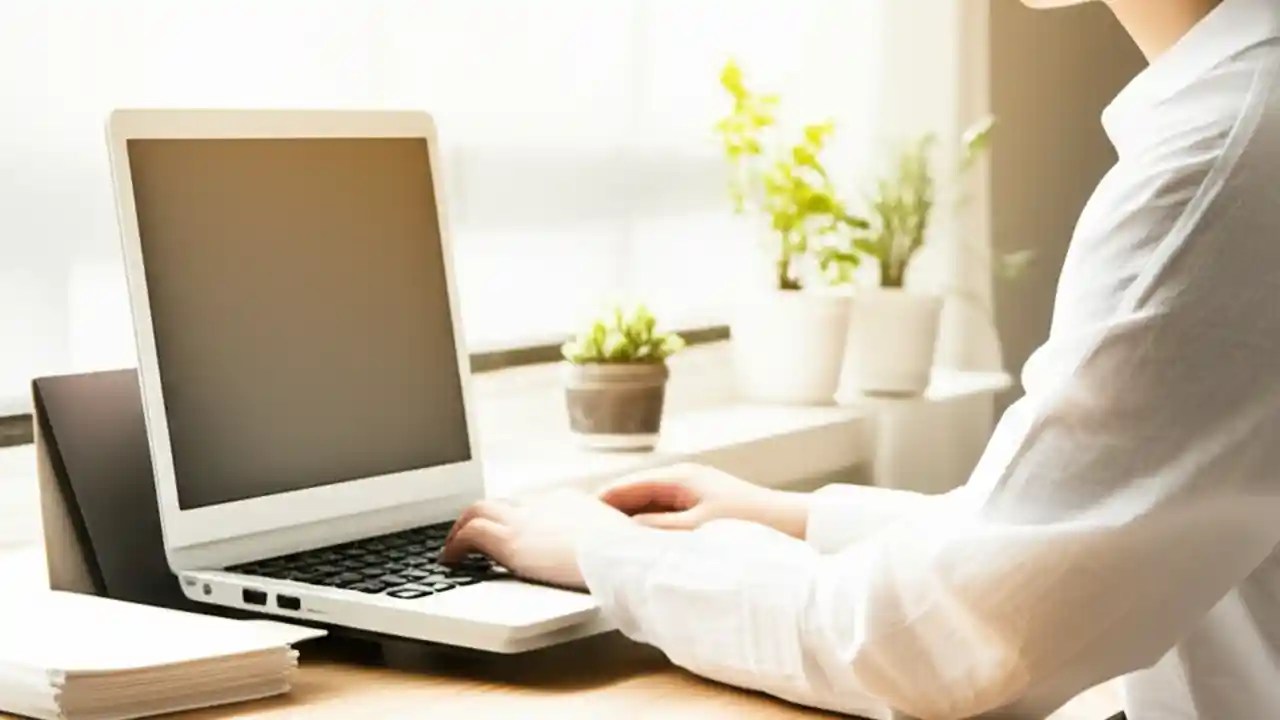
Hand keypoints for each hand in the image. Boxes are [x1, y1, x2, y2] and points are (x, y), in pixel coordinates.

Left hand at [441, 490, 633, 590]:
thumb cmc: (629, 556)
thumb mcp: (617, 544)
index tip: (509, 533)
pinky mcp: (512, 540)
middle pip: (502, 502)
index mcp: (570, 502)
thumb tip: (608, 557)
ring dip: (461, 527)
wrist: (621, 555)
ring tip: (451, 547)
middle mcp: (544, 503)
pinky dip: (455, 544)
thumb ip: (602, 545)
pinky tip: (450, 560)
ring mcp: (526, 519)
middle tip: (468, 535)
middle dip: (482, 517)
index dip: (515, 519)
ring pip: (478, 509)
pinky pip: (471, 532)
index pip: (531, 505)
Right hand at [599, 463, 808, 538]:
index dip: (602, 500)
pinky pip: (666, 508)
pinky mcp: (704, 501)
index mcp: (679, 477)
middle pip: (637, 491)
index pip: (628, 485)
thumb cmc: (743, 522)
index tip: (576, 514)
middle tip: (586, 527)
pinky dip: (651, 520)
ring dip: (632, 516)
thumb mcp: (693, 530)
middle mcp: (684, 476)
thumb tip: (624, 528)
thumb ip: (655, 528)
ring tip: (609, 535)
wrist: (789, 523)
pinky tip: (643, 537)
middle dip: (613, 508)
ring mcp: (694, 488)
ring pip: (651, 502)